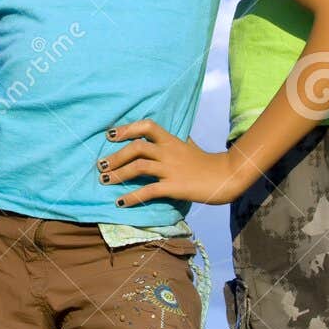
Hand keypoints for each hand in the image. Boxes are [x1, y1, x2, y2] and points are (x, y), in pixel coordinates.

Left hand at [97, 119, 252, 205]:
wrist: (228, 177)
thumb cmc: (208, 163)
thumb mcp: (192, 146)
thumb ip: (180, 141)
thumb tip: (176, 136)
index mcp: (172, 140)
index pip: (147, 126)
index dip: (127, 128)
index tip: (110, 134)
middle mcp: (169, 152)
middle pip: (137, 147)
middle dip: (116, 156)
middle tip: (101, 166)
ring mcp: (171, 169)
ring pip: (139, 166)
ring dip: (118, 174)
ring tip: (105, 181)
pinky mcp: (174, 187)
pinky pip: (148, 191)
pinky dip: (131, 197)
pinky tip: (120, 202)